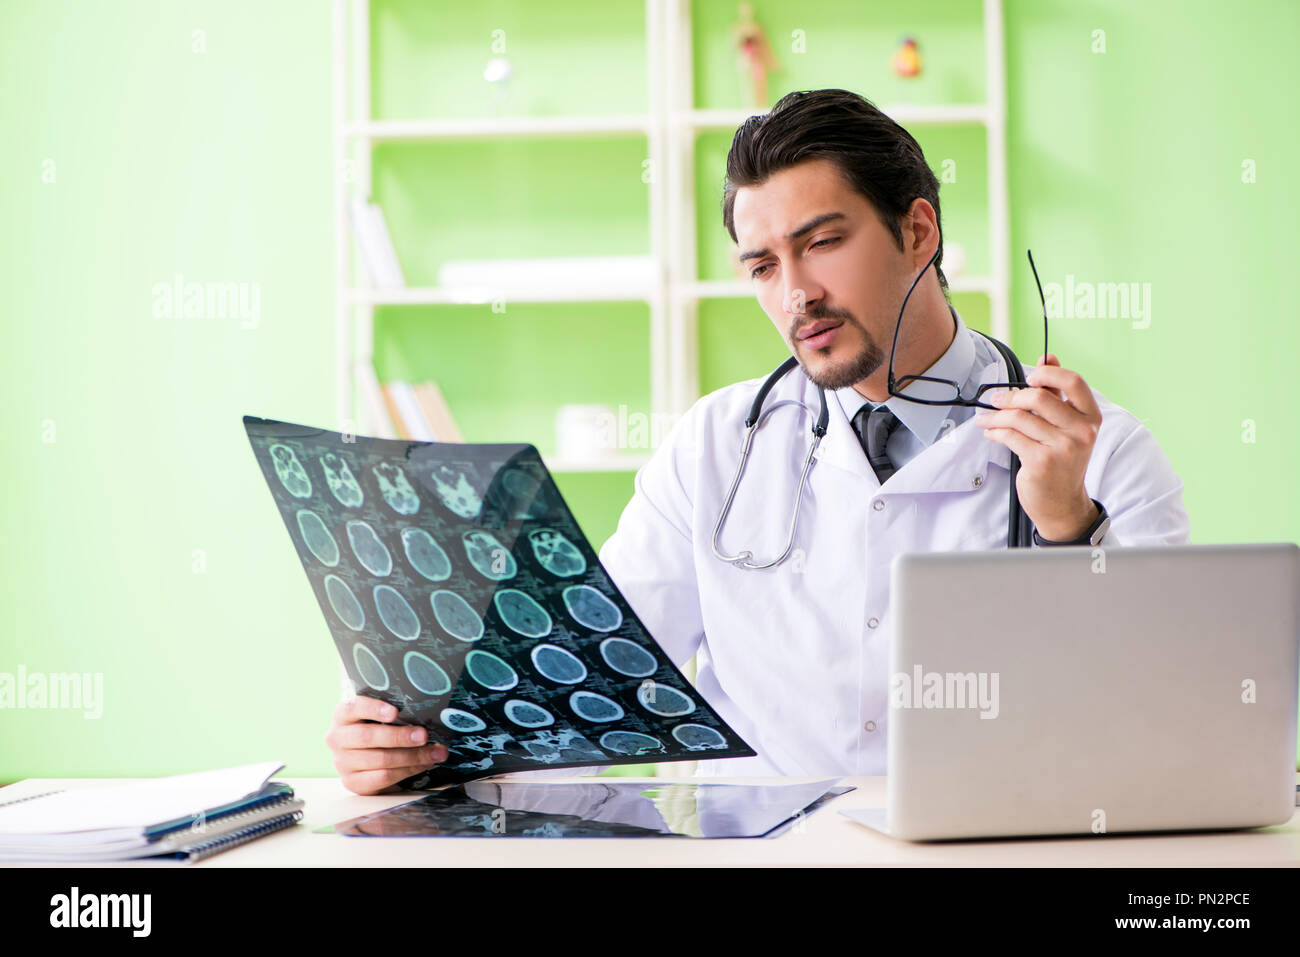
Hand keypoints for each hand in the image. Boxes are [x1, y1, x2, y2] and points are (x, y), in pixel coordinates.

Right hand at [325, 695, 448, 795]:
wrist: (364, 757)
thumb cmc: (376, 728)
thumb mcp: (378, 716)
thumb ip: (392, 712)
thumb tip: (425, 714)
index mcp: (342, 715)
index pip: (354, 708)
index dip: (374, 709)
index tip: (395, 712)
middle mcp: (337, 738)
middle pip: (368, 737)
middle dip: (400, 736)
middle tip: (424, 735)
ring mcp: (342, 762)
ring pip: (380, 760)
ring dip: (412, 756)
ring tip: (434, 752)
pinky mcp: (352, 782)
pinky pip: (383, 778)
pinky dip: (407, 771)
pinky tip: (423, 764)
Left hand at [974, 353, 1100, 540]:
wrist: (1062, 503)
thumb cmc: (1062, 461)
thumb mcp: (1067, 426)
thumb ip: (1058, 392)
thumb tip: (1047, 357)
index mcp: (1090, 418)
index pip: (1074, 382)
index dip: (1049, 373)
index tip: (1030, 377)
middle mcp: (1081, 431)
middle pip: (1039, 397)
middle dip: (1011, 396)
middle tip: (995, 400)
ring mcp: (1063, 448)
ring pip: (1020, 417)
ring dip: (996, 416)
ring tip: (985, 419)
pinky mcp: (1042, 462)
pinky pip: (1011, 436)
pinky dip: (995, 432)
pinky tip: (990, 433)